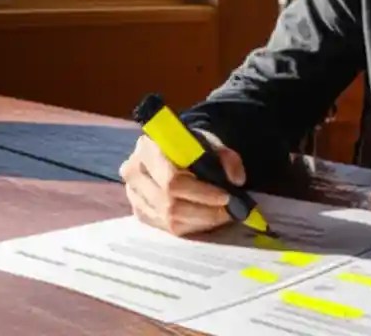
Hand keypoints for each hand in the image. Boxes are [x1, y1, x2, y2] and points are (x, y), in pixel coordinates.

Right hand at [118, 131, 246, 236]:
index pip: (171, 181)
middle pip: (170, 204)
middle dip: (205, 211)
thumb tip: (237, 180)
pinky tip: (207, 219)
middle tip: (230, 210)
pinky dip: (192, 226)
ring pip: (170, 220)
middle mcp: (133, 173)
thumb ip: (226, 158)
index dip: (200, 193)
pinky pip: (167, 228)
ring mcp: (134, 196)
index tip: (226, 196)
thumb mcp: (210, 143)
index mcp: (147, 148)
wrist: (171, 149)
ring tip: (223, 215)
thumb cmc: (190, 146)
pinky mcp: (140, 212)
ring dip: (201, 221)